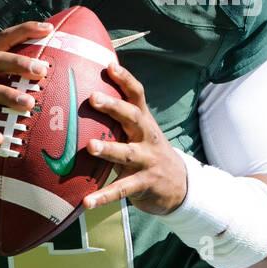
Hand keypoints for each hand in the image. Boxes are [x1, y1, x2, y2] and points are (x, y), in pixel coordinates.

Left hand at [81, 61, 186, 215]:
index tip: (109, 65)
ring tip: (91, 146)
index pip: (137, 95)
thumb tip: (90, 91)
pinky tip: (86, 202)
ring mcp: (147, 161)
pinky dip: (104, 196)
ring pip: (127, 153)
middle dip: (114, 107)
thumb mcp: (141, 132)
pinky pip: (122, 190)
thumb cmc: (149, 153)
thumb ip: (121, 117)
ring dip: (109, 150)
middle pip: (133, 118)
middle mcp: (148, 138)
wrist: (180, 186)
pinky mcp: (144, 184)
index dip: (125, 79)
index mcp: (144, 122)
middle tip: (94, 98)